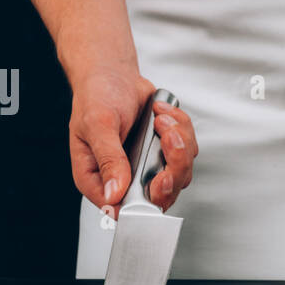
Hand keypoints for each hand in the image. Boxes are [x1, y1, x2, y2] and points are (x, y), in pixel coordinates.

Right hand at [67, 68, 197, 213]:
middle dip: (172, 166)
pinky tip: (163, 113)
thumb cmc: (96, 97)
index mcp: (98, 179)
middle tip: (167, 137)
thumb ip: (109, 160)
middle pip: (161, 197)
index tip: (159, 180)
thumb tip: (114, 194)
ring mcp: (147, 168)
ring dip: (178, 143)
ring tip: (161, 118)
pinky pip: (188, 152)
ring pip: (180, 174)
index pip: (123, 209)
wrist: (112, 75)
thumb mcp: (98, 125)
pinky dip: (182, 129)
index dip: (145, 204)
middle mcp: (124, 178)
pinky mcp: (165, 154)